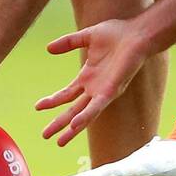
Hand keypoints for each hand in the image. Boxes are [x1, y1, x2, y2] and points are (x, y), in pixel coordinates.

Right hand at [36, 20, 148, 145]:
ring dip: (71, 129)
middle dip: (59, 123)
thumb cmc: (118, 34)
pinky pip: (97, 107)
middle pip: (73, 110)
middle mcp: (95, 87)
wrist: (137, 33)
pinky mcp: (112, 90)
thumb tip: (48, 48)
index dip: (53, 101)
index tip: (37, 107)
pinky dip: (86, 116)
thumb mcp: (87, 36)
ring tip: (59, 142)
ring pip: (84, 114)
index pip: (67, 94)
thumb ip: (68, 42)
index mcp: (89, 76)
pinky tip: (75, 125)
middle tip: (44, 135)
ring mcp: (103, 91)